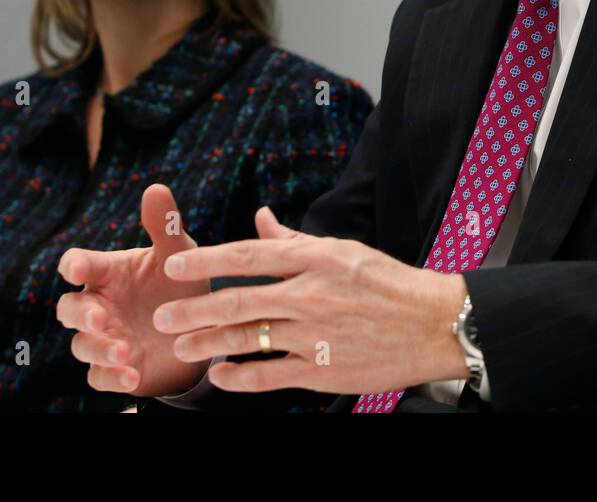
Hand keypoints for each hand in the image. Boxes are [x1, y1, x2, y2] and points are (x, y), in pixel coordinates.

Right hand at [56, 184, 209, 396]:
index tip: (77, 269)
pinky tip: (132, 375)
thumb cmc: (179, 282)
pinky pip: (99, 377)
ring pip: (81, 346)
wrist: (198, 327)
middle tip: (102, 318)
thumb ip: (165, 225)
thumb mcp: (179, 254)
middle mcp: (100, 304)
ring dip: (99, 349)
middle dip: (81, 314)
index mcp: (109, 272)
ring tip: (125, 350)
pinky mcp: (114, 368)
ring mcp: (104, 338)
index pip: (79, 264)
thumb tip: (155, 187)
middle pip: (69, 309)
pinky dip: (112, 377)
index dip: (74, 266)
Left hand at [153, 207, 469, 394]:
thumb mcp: (343, 251)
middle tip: (163, 314)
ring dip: (207, 344)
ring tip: (181, 346)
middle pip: (237, 302)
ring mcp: (314, 336)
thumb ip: (295, 240)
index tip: (173, 264)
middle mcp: (310, 296)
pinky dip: (238, 377)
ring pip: (246, 341)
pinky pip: (268, 376)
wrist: (432, 324)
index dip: (205, 260)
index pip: (248, 257)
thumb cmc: (388, 283)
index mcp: (315, 260)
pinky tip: (220, 376)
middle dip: (193, 309)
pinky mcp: (321, 371)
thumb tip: (260, 219)